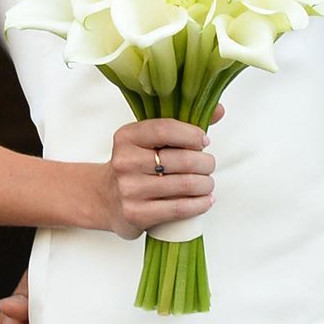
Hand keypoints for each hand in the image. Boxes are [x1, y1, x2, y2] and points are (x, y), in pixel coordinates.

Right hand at [100, 117, 215, 238]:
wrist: (105, 199)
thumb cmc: (136, 166)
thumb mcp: (149, 140)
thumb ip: (183, 124)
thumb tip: (218, 110)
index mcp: (127, 137)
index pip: (165, 129)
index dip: (192, 134)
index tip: (204, 141)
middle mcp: (125, 161)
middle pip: (182, 159)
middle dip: (205, 162)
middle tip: (208, 165)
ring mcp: (129, 189)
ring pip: (185, 184)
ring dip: (206, 184)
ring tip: (207, 183)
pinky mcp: (136, 214)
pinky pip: (179, 208)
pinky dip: (199, 204)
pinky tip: (205, 200)